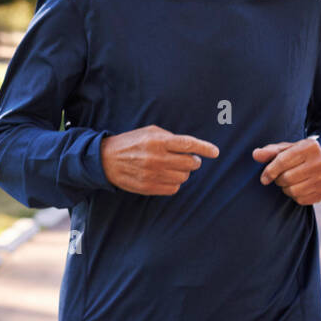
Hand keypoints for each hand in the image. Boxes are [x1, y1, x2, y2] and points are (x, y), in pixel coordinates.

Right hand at [101, 125, 219, 195]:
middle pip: (190, 163)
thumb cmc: (131, 143)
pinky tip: (166, 177)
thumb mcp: (149, 132)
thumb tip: (192, 148)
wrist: (105, 160)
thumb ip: (170, 138)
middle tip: (188, 159)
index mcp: (157, 141)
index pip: (188, 145)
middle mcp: (156, 158)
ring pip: (183, 178)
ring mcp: (152, 174)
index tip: (215, 152)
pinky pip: (174, 189)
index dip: (205, 148)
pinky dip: (174, 183)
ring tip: (173, 167)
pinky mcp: (148, 187)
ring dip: (183, 173)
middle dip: (193, 161)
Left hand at [253, 138, 320, 205]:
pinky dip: (295, 196)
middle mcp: (320, 162)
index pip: (282, 161)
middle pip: (287, 178)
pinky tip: (298, 187)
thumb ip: (269, 152)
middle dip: (278, 180)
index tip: (264, 178)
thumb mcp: (285, 149)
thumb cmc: (298, 155)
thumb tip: (255, 154)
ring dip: (285, 189)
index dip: (269, 171)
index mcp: (310, 146)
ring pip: (293, 190)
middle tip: (281, 177)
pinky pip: (300, 200)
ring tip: (289, 182)